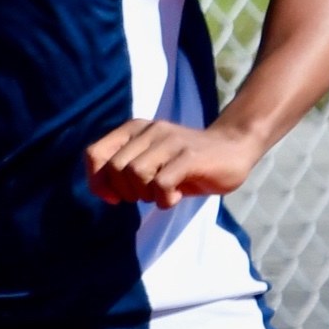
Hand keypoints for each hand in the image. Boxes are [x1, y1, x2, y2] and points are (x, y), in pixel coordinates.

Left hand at [83, 117, 264, 206]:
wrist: (234, 148)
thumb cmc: (186, 162)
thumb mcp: (150, 162)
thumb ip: (123, 171)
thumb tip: (104, 192)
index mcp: (134, 130)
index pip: (94, 154)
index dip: (97, 181)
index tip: (114, 198)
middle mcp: (150, 131)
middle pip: (115, 168)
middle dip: (125, 191)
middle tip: (146, 195)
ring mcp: (171, 142)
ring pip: (135, 173)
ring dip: (145, 194)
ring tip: (161, 195)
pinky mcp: (190, 157)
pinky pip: (161, 183)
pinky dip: (163, 199)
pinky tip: (174, 198)